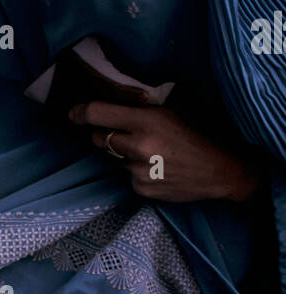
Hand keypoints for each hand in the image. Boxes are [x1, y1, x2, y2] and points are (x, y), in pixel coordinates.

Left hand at [68, 102, 259, 202]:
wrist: (221, 170)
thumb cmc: (198, 134)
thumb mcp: (172, 111)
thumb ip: (141, 108)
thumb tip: (111, 104)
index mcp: (145, 121)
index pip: (98, 114)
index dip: (80, 112)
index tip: (71, 113)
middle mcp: (138, 147)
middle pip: (99, 139)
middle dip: (105, 134)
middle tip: (125, 133)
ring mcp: (138, 171)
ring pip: (114, 159)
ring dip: (125, 155)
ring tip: (152, 154)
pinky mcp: (142, 190)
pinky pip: (127, 177)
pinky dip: (137, 172)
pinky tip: (158, 169)